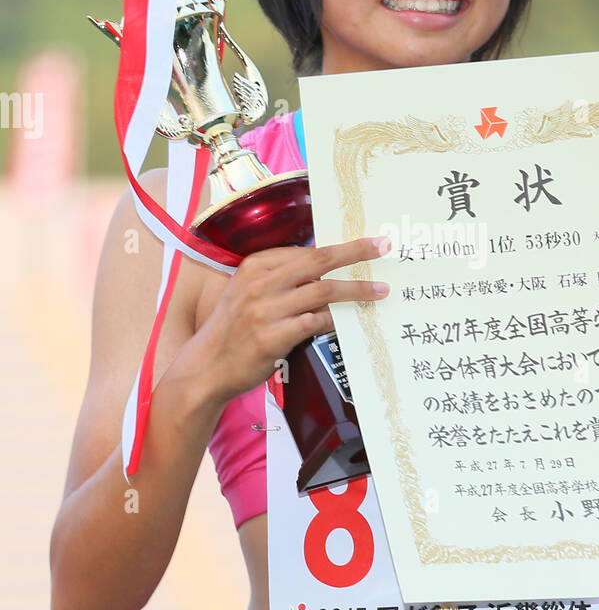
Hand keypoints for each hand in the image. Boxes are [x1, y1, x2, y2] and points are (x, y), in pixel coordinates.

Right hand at [190, 236, 390, 405]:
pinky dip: (336, 319)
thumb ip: (278, 279)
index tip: (363, 242)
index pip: (304, 250)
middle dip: (354, 252)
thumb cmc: (231, 330)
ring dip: (356, 290)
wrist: (206, 367)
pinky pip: (315, 323)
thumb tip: (322, 272)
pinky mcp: (272, 338)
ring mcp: (265, 311)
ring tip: (380, 290)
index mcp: (254, 266)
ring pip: (322, 291)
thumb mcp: (246, 293)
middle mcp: (260, 284)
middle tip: (381, 246)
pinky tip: (352, 320)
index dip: (336, 246)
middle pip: (317, 261)